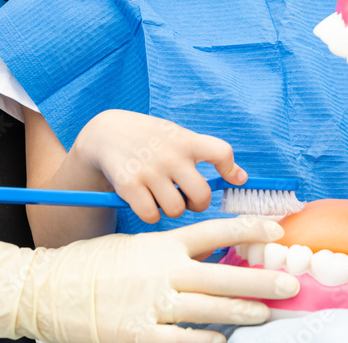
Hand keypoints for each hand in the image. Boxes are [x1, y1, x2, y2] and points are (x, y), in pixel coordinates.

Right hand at [0, 217, 300, 341]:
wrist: (45, 289)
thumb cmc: (91, 266)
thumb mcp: (132, 248)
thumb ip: (168, 252)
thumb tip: (206, 255)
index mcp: (161, 244)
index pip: (215, 231)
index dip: (249, 228)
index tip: (278, 228)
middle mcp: (162, 270)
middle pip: (223, 273)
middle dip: (262, 280)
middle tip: (291, 284)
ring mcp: (152, 305)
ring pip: (210, 308)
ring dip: (243, 311)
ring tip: (267, 314)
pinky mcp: (138, 334)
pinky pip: (183, 341)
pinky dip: (207, 342)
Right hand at [73, 110, 246, 223]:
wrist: (106, 132)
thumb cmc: (151, 139)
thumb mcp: (177, 136)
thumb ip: (206, 153)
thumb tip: (241, 178)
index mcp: (186, 140)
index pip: (221, 152)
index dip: (230, 169)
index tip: (232, 178)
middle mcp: (171, 155)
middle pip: (202, 195)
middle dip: (197, 203)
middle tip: (187, 199)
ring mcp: (150, 170)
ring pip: (176, 210)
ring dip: (171, 210)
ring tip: (162, 197)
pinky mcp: (129, 184)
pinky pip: (151, 215)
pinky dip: (150, 214)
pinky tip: (145, 201)